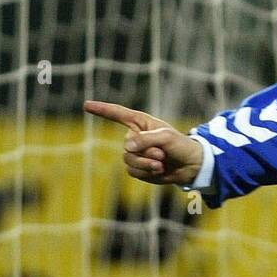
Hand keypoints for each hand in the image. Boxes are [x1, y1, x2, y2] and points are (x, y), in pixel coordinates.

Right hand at [83, 100, 204, 186]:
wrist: (191, 165)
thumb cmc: (181, 145)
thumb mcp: (166, 138)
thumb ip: (145, 139)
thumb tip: (126, 147)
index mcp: (141, 123)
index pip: (118, 114)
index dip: (102, 109)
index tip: (86, 104)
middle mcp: (135, 137)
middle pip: (127, 146)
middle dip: (146, 152)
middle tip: (162, 154)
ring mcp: (135, 153)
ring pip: (128, 160)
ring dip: (147, 164)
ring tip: (162, 163)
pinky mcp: (138, 168)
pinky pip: (133, 172)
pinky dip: (147, 172)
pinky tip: (159, 170)